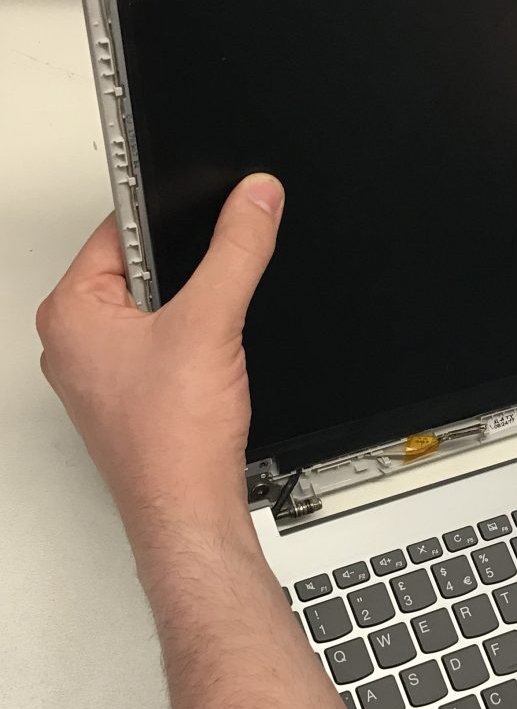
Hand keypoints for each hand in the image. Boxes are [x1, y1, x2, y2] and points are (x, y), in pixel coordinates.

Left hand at [37, 174, 283, 550]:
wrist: (187, 510)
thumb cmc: (170, 439)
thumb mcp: (212, 322)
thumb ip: (238, 250)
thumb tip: (255, 198)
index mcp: (69, 313)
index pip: (117, 231)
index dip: (169, 216)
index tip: (209, 203)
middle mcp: (74, 342)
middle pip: (141, 270)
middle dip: (188, 272)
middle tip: (213, 293)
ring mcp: (99, 373)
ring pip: (155, 312)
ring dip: (193, 313)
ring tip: (210, 340)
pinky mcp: (128, 398)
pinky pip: (162, 347)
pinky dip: (192, 346)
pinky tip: (211, 367)